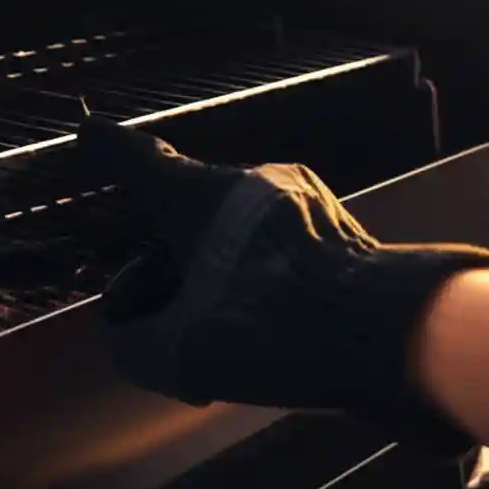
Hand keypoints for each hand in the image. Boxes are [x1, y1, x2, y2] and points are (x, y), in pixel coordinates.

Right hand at [77, 117, 488, 453]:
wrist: (399, 337)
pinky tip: (249, 347)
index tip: (89, 133)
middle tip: (137, 325)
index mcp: (202, 196)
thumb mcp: (183, 353)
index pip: (140, 162)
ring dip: (202, 292)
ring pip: (227, 244)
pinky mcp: (338, 236)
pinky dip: (248, 294)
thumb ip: (135, 347)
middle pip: (180, 220)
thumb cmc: (277, 329)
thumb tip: (126, 340)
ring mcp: (300, 207)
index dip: (108, 149)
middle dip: (154, 275)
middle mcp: (249, 185)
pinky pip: (271, 258)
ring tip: (199, 356)